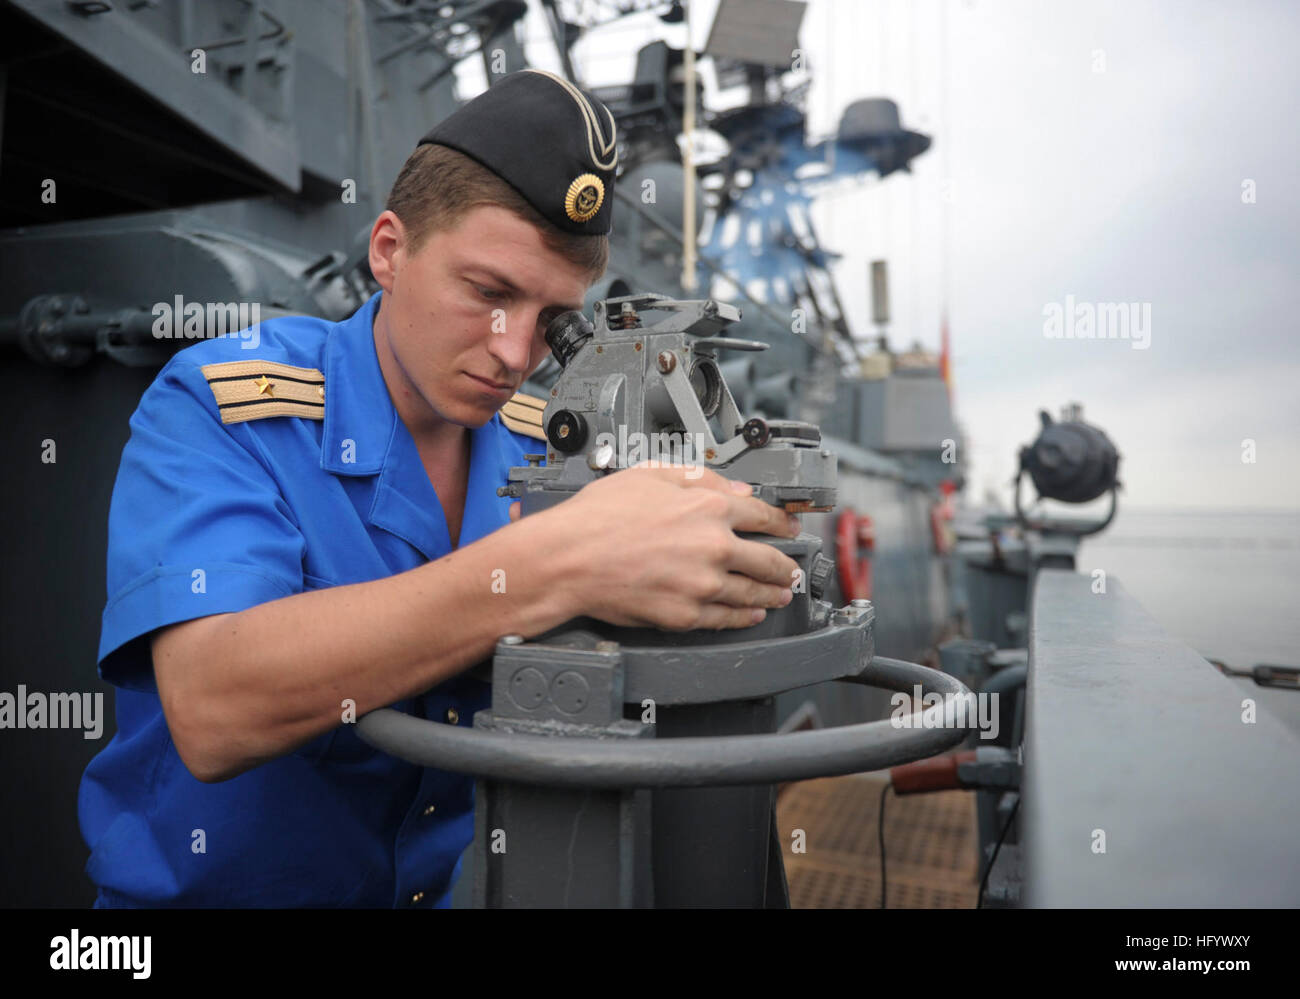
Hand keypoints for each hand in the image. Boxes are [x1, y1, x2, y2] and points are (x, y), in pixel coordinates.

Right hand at [537, 463, 801, 630]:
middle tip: (793, 569)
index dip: (782, 523)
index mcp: (708, 508)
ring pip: (752, 593)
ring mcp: (702, 585)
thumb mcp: (649, 475)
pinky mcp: (686, 614)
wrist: (568, 560)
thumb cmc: (598, 517)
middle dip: (786, 565)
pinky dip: (745, 617)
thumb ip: (698, 479)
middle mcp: (713, 547)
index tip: (789, 529)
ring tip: (781, 595)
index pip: (762, 516)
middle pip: (768, 560)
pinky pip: (726, 618)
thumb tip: (734, 490)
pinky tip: (751, 614)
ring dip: (773, 594)